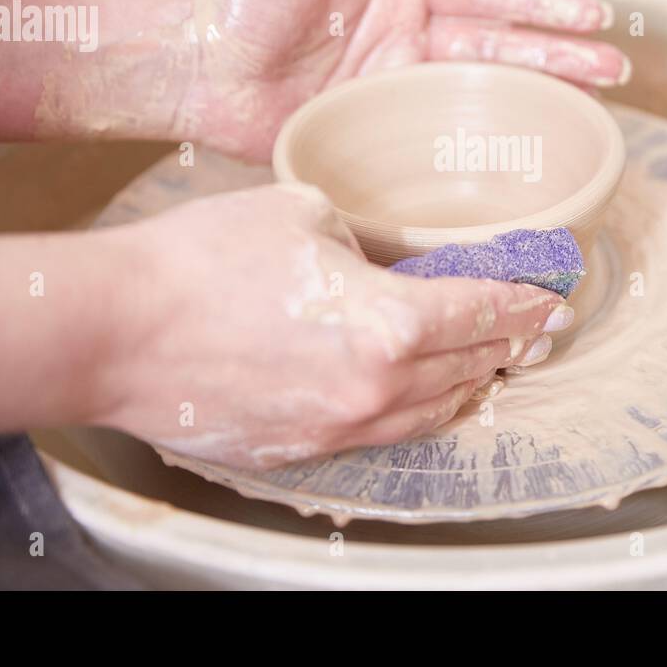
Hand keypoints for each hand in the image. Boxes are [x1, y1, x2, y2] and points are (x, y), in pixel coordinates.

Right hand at [95, 182, 572, 468]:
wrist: (112, 332)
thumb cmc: (197, 262)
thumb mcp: (298, 214)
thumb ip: (356, 242)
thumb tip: (366, 260)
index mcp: (389, 322)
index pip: (485, 312)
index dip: (528, 302)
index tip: (553, 297)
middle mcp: (377, 388)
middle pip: (470, 366)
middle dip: (510, 344)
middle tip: (534, 328)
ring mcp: (338, 427)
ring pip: (433, 412)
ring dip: (468, 384)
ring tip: (487, 364)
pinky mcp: (300, 451)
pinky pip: (381, 435)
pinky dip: (414, 413)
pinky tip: (415, 397)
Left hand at [174, 0, 629, 160]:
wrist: (195, 63)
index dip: (542, 3)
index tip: (594, 12)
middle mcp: (408, 39)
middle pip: (502, 46)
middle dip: (562, 56)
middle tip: (616, 67)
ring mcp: (396, 88)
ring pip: (483, 92)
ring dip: (538, 97)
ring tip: (592, 104)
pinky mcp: (377, 132)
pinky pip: (441, 138)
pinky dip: (484, 144)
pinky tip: (523, 149)